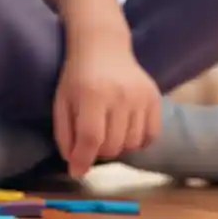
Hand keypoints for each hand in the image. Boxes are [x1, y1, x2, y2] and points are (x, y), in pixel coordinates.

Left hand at [53, 40, 161, 177]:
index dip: (83, 159)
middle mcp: (120, 96)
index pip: (91, 137)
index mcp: (92, 95)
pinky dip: (138, 141)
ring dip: (118, 146)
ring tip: (109, 131)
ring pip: (132, 144)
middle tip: (92, 139)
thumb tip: (76, 167)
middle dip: (99, 151)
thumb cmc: (77, 77)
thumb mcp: (61, 103)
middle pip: (113, 145)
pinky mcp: (156, 98)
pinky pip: (151, 136)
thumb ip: (65, 135)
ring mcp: (141, 97)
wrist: (103, 47)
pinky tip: (126, 130)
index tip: (77, 171)